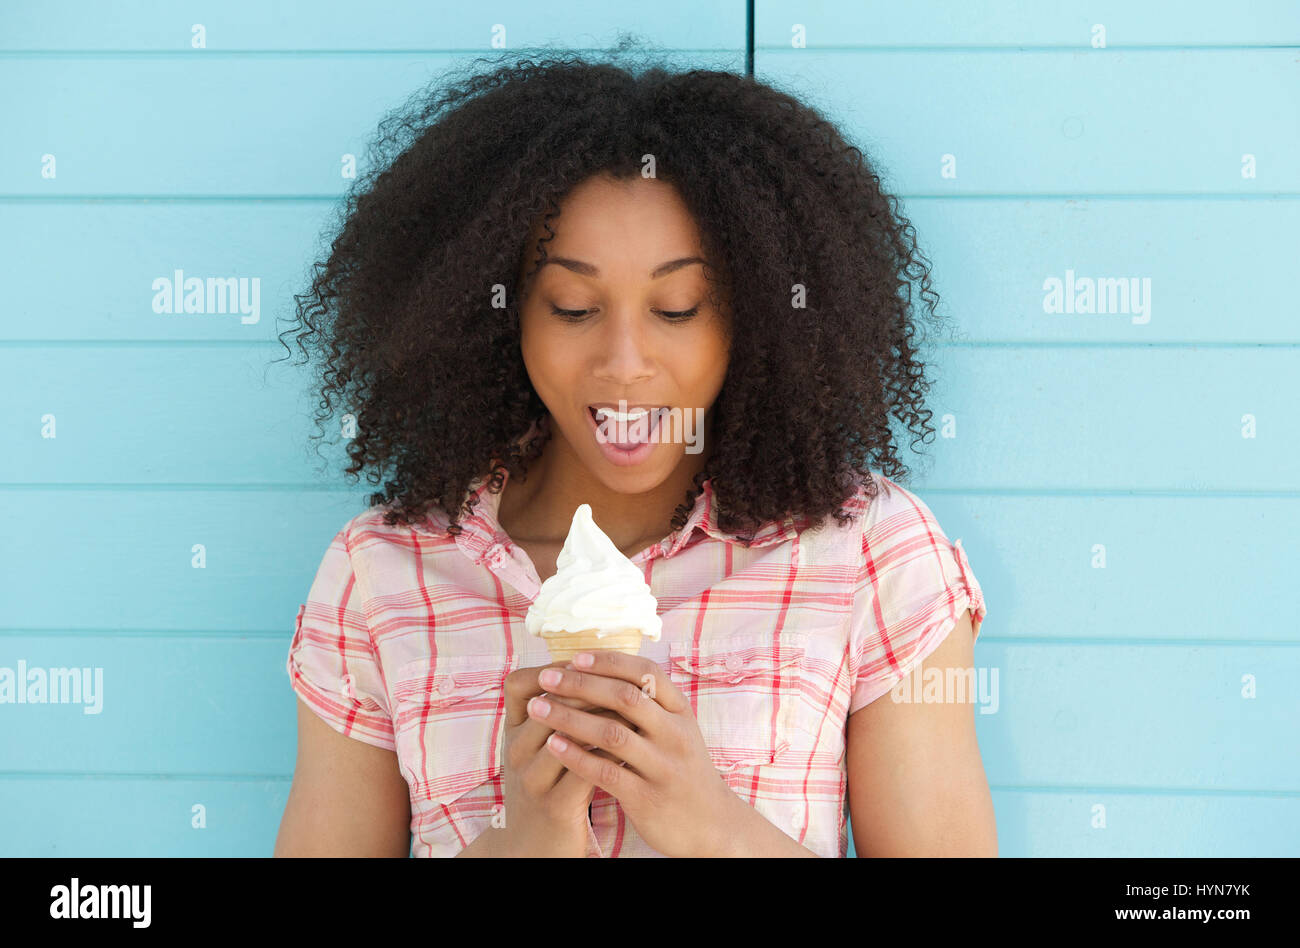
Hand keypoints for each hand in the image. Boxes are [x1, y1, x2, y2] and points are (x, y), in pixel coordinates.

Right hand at [492, 661, 638, 856]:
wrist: (532, 848)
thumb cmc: (547, 788)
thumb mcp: (542, 748)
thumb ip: (560, 713)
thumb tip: (596, 670)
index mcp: (512, 732)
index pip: (518, 684)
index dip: (553, 667)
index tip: (588, 661)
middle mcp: (515, 752)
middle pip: (550, 702)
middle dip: (591, 685)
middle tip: (626, 676)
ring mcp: (532, 779)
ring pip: (568, 733)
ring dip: (605, 715)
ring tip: (636, 705)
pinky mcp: (554, 806)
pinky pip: (585, 770)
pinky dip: (610, 753)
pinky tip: (633, 744)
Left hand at [526, 650, 743, 857]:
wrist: (712, 825)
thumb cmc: (683, 771)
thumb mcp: (678, 731)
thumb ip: (650, 705)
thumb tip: (606, 670)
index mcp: (681, 712)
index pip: (646, 673)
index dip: (609, 662)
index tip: (575, 657)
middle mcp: (675, 735)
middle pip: (625, 698)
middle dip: (581, 684)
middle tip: (546, 678)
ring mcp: (663, 767)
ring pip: (612, 734)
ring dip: (570, 718)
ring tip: (538, 708)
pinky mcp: (648, 798)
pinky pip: (606, 772)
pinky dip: (577, 756)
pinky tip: (553, 745)